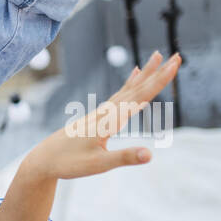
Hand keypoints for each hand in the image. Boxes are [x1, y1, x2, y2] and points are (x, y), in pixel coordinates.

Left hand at [28, 51, 181, 179]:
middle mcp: (107, 112)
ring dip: (145, 74)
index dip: (159, 80)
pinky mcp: (98, 116)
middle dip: (157, 72)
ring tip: (156, 56)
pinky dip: (130, 84)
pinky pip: (119, 95)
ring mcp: (102, 112)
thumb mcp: (98, 165)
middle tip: (177, 55)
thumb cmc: (68, 163)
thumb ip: (124, 158)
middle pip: (136, 88)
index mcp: (110, 120)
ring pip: (128, 89)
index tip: (175, 64)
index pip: (140, 97)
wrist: (43, 160)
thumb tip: (150, 154)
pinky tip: (134, 75)